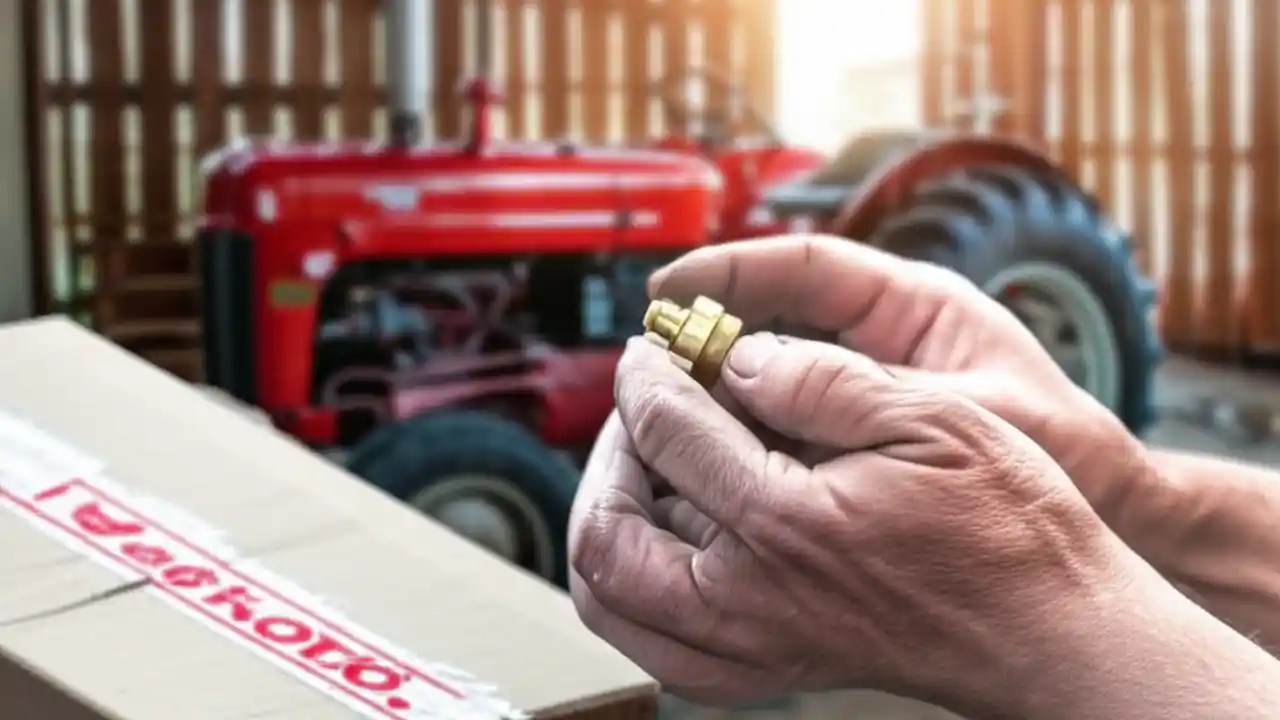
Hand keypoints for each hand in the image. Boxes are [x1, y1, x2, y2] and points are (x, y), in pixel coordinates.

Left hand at [569, 336, 1157, 714]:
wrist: (1049, 634)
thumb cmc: (1006, 530)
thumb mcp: (931, 419)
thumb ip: (821, 379)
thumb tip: (739, 359)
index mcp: (784, 525)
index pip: (666, 430)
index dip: (648, 375)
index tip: (654, 350)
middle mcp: (748, 600)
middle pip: (605, 533)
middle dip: (605, 456)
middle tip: (640, 411)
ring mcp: (751, 646)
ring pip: (613, 597)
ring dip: (607, 519)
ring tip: (643, 466)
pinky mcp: (764, 668)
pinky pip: (651, 638)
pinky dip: (632, 580)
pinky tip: (668, 533)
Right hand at [647, 235, 1151, 536]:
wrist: (1099, 510)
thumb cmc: (1058, 447)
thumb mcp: (963, 412)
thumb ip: (867, 391)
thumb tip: (756, 370)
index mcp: (915, 303)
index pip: (805, 265)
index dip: (728, 269)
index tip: (667, 290)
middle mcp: (884, 337)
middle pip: (776, 316)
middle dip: (712, 331)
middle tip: (653, 355)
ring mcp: (870, 386)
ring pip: (776, 372)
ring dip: (724, 387)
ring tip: (670, 410)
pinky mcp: (864, 436)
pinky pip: (792, 422)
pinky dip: (752, 434)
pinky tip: (717, 459)